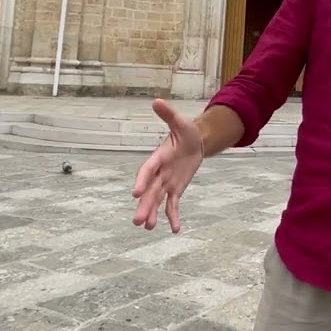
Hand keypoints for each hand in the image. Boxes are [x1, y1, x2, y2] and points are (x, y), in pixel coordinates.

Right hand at [131, 99, 203, 232]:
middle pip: (150, 191)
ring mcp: (166, 182)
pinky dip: (173, 216)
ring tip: (148, 228)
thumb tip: (156, 101)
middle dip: (144, 206)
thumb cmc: (185, 131)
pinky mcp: (176, 189)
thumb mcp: (180, 122)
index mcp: (158, 157)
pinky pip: (173, 204)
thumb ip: (168, 115)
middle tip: (137, 221)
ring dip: (153, 213)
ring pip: (157, 200)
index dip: (142, 181)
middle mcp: (159, 173)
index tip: (135, 193)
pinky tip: (175, 229)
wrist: (195, 141)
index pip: (147, 170)